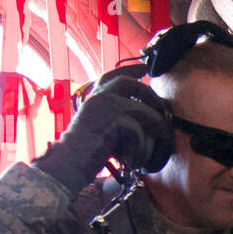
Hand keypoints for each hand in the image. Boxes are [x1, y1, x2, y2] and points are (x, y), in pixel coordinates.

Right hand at [33, 72, 173, 192]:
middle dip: (153, 100)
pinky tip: (132, 163)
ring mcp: (105, 106)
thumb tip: (149, 116)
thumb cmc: (86, 155)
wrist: (67, 166)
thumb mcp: (104, 131)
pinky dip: (140, 151)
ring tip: (148, 156)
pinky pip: (139, 132)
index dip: (132, 69)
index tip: (146, 67)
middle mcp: (99, 97)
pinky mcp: (111, 119)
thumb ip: (120, 120)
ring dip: (154, 136)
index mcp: (94, 99)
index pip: (114, 76)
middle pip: (135, 86)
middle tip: (164, 116)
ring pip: (146, 113)